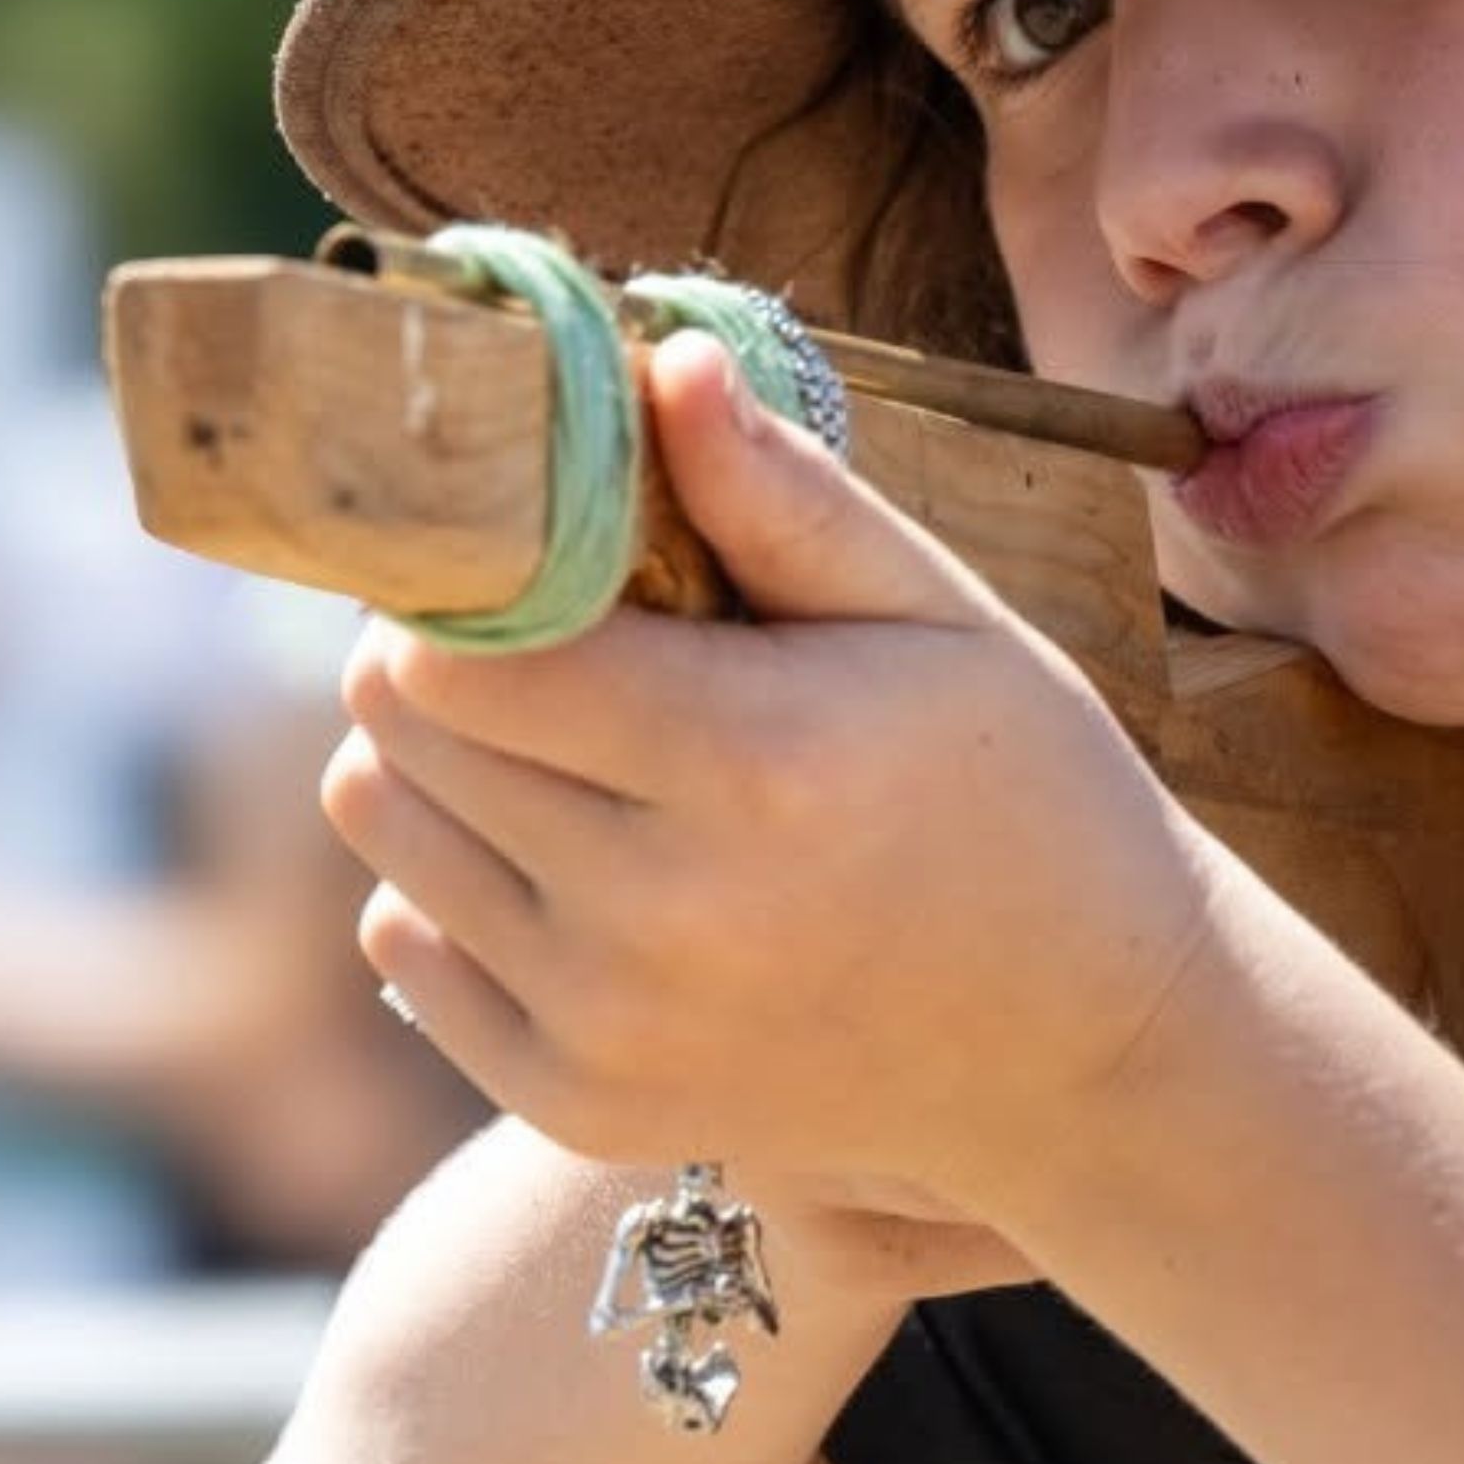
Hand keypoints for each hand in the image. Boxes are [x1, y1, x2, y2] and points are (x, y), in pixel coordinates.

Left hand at [325, 332, 1232, 1212]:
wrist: (1084, 1046)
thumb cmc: (1023, 795)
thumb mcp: (940, 615)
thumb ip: (787, 496)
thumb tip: (659, 359)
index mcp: (752, 762)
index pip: (466, 644)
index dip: (465, 570)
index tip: (527, 545)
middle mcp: (658, 913)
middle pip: (399, 726)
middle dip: (444, 647)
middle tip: (548, 630)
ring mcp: (607, 1026)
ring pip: (380, 830)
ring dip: (439, 760)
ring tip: (568, 741)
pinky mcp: (575, 1105)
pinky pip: (403, 950)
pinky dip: (453, 888)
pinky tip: (576, 862)